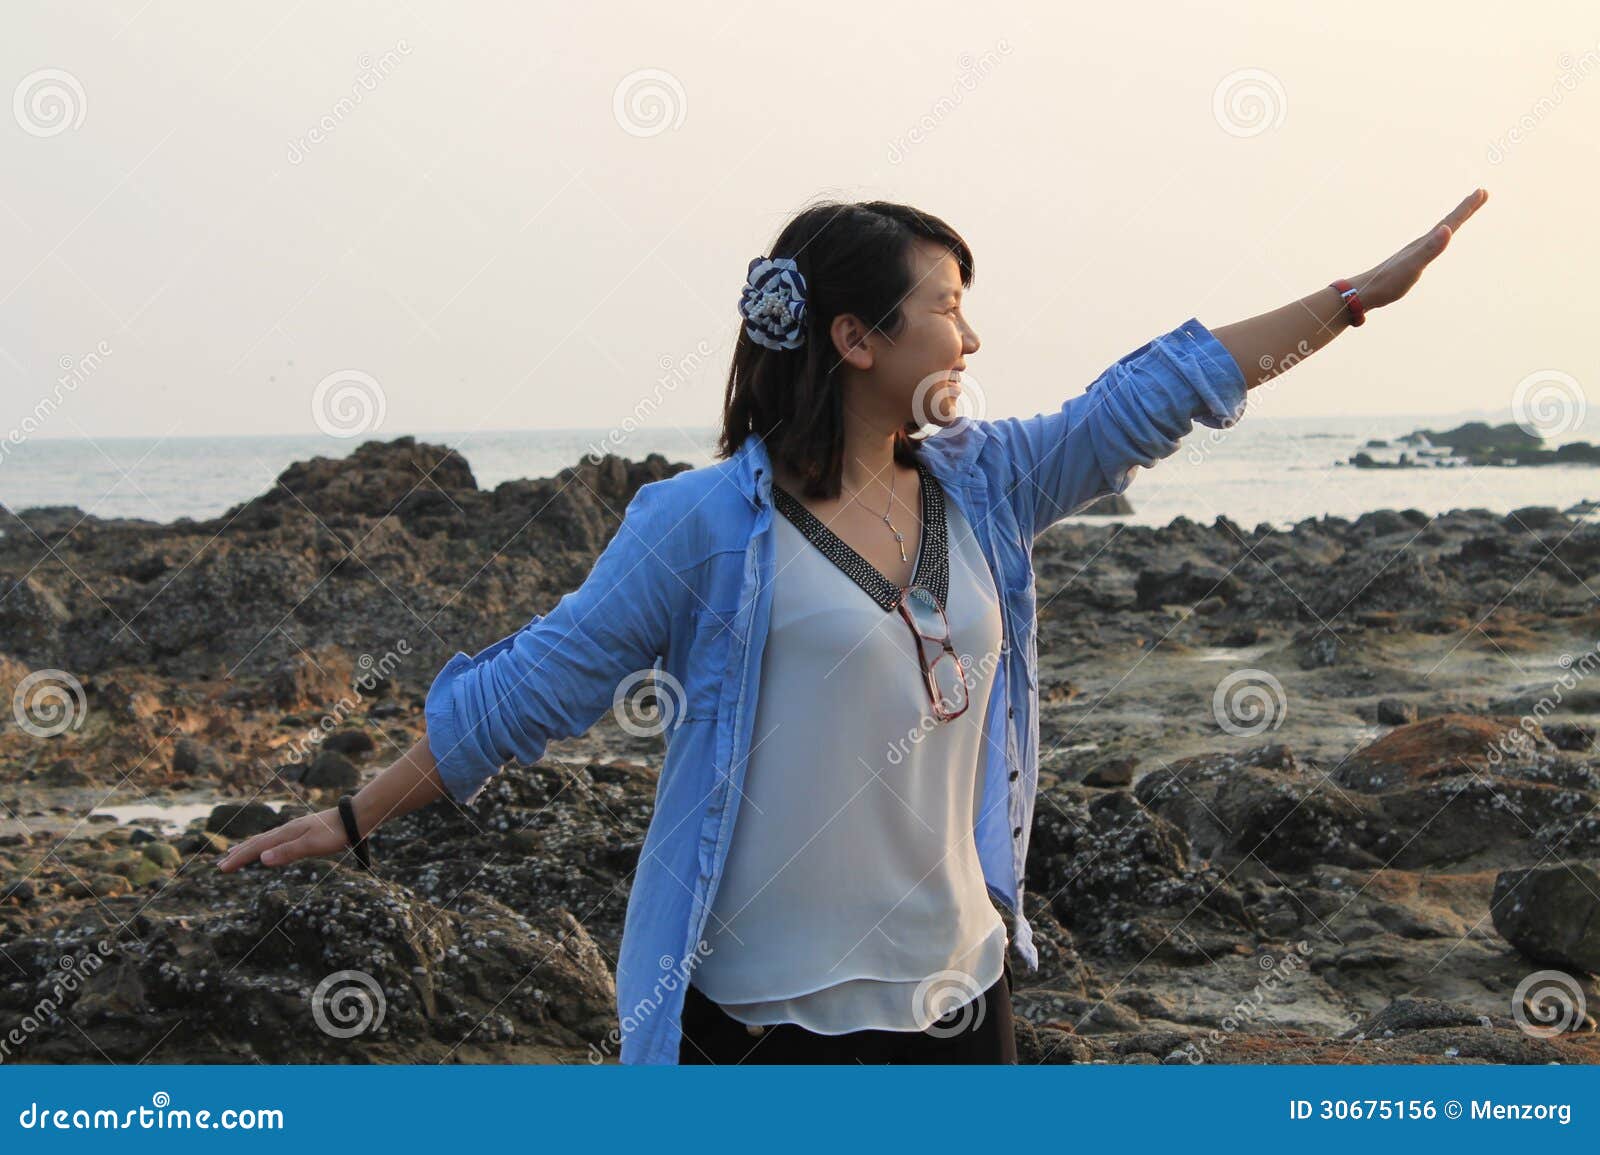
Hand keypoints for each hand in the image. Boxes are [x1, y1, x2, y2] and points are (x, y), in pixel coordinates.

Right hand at [215, 807, 351, 871]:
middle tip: (221, 865)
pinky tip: (266, 847)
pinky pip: (274, 839)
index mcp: (285, 834)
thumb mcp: (312, 845)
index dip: (239, 858)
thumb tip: (261, 859)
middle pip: (256, 843)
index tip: (222, 868)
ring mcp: (294, 830)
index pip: (256, 848)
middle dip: (238, 854)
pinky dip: (263, 844)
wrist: (354, 818)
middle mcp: (286, 830)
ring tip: (235, 853)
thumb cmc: (335, 834)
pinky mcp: (302, 832)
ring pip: (264, 840)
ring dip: (248, 848)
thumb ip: (288, 852)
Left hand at [1349, 188, 1487, 310]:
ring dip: (1454, 220)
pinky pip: (1432, 244)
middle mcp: (1421, 243)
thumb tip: (1447, 228)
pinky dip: (1441, 237)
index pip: (1451, 221)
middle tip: (1482, 194)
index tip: (1482, 191)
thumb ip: (1430, 248)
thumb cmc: (1389, 281)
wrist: (1365, 292)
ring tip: (1464, 212)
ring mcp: (1416, 252)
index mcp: (1424, 242)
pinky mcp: (1411, 261)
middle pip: (1448, 221)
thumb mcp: (1413, 266)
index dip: (1467, 207)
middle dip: (1466, 208)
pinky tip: (1440, 238)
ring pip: (1440, 231)